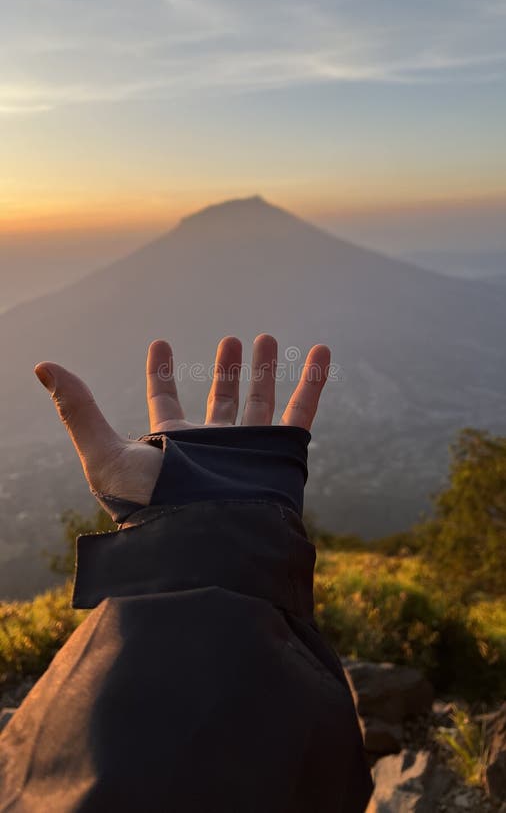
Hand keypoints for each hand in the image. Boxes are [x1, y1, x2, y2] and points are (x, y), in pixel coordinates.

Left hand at [35, 334, 329, 507]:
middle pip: (220, 399)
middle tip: (232, 340)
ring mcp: (248, 448)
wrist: (204, 544)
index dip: (162, 374)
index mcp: (172, 445)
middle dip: (226, 369)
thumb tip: (42, 364)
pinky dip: (313, 382)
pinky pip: (302, 411)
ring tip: (267, 337)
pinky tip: (321, 352)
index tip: (160, 344)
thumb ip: (77, 409)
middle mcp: (212, 446)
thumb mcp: (103, 453)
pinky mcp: (280, 453)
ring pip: (260, 401)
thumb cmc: (150, 508)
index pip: (166, 401)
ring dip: (265, 369)